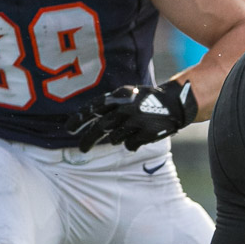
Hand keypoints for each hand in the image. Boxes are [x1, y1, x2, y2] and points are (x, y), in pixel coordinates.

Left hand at [65, 80, 197, 151]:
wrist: (174, 103)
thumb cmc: (146, 99)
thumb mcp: (128, 94)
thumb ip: (111, 105)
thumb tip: (89, 119)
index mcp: (120, 95)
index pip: (94, 108)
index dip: (79, 119)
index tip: (69, 130)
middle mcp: (126, 107)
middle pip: (100, 127)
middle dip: (88, 139)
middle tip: (82, 148)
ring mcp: (137, 121)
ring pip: (115, 138)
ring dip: (117, 138)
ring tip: (128, 130)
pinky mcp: (146, 133)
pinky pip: (129, 145)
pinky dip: (131, 143)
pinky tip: (139, 135)